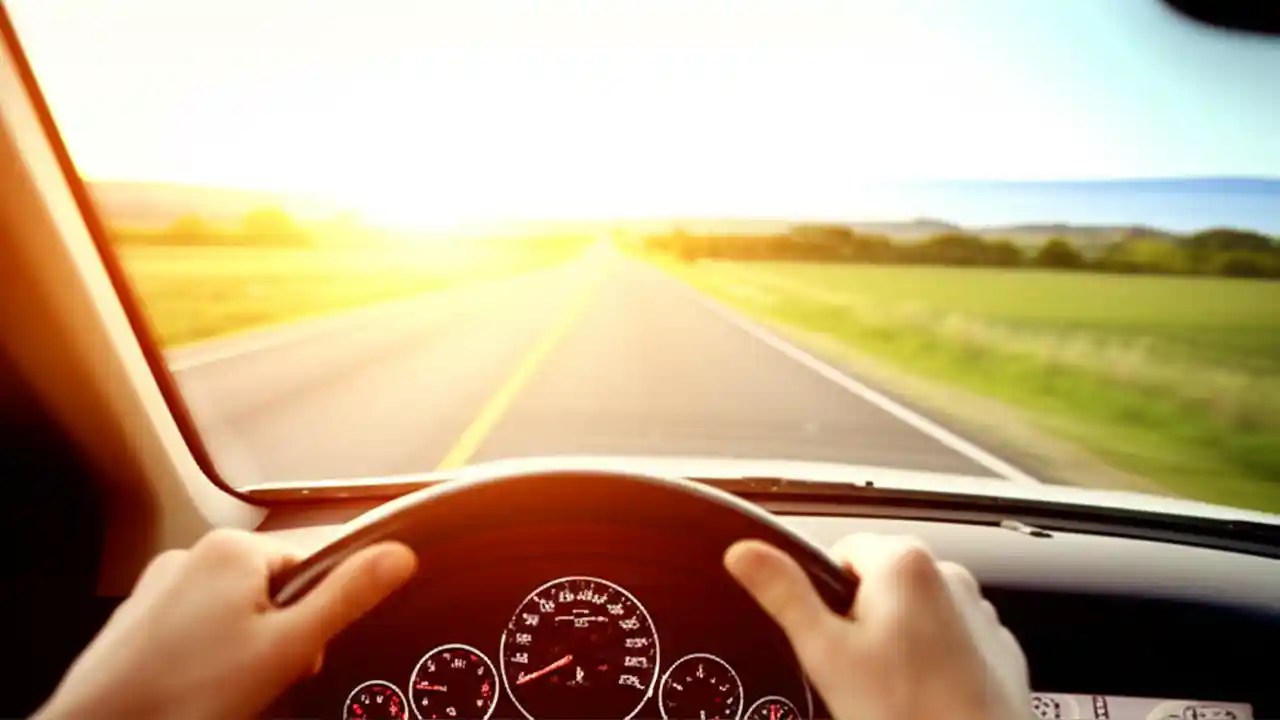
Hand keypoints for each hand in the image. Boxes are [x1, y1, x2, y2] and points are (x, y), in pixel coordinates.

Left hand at [37, 529, 416, 719]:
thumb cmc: (190, 693)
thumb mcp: (287, 648)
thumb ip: (346, 596)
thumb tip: (401, 553)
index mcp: (235, 549)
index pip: (312, 565)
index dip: (318, 615)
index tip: (301, 655)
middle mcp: (195, 554)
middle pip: (273, 589)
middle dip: (281, 635)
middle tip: (264, 680)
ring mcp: (161, 585)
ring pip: (234, 612)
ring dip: (246, 648)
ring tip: (227, 691)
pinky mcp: (139, 618)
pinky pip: (197, 628)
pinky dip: (206, 656)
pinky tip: (198, 690)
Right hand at [725, 534, 1029, 719]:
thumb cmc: (907, 713)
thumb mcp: (825, 653)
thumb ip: (784, 594)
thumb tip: (744, 551)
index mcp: (903, 562)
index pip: (842, 552)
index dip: (826, 596)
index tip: (831, 638)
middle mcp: (948, 574)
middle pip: (879, 582)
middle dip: (861, 620)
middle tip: (857, 671)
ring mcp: (977, 611)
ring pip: (914, 613)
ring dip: (898, 640)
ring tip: (893, 690)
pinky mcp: (996, 646)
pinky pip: (949, 641)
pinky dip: (933, 661)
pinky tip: (923, 696)